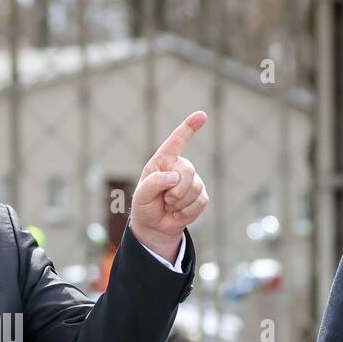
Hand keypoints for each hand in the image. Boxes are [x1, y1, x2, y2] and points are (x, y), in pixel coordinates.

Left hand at [129, 110, 208, 260]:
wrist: (154, 226)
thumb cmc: (145, 206)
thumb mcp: (141, 195)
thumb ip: (153, 183)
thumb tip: (174, 177)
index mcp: (163, 161)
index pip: (176, 141)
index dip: (189, 127)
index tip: (201, 115)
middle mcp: (179, 167)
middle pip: (187, 171)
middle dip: (176, 190)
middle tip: (164, 199)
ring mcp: (192, 181)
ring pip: (194, 188)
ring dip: (179, 203)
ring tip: (169, 205)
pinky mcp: (200, 195)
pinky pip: (200, 201)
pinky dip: (186, 211)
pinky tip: (177, 212)